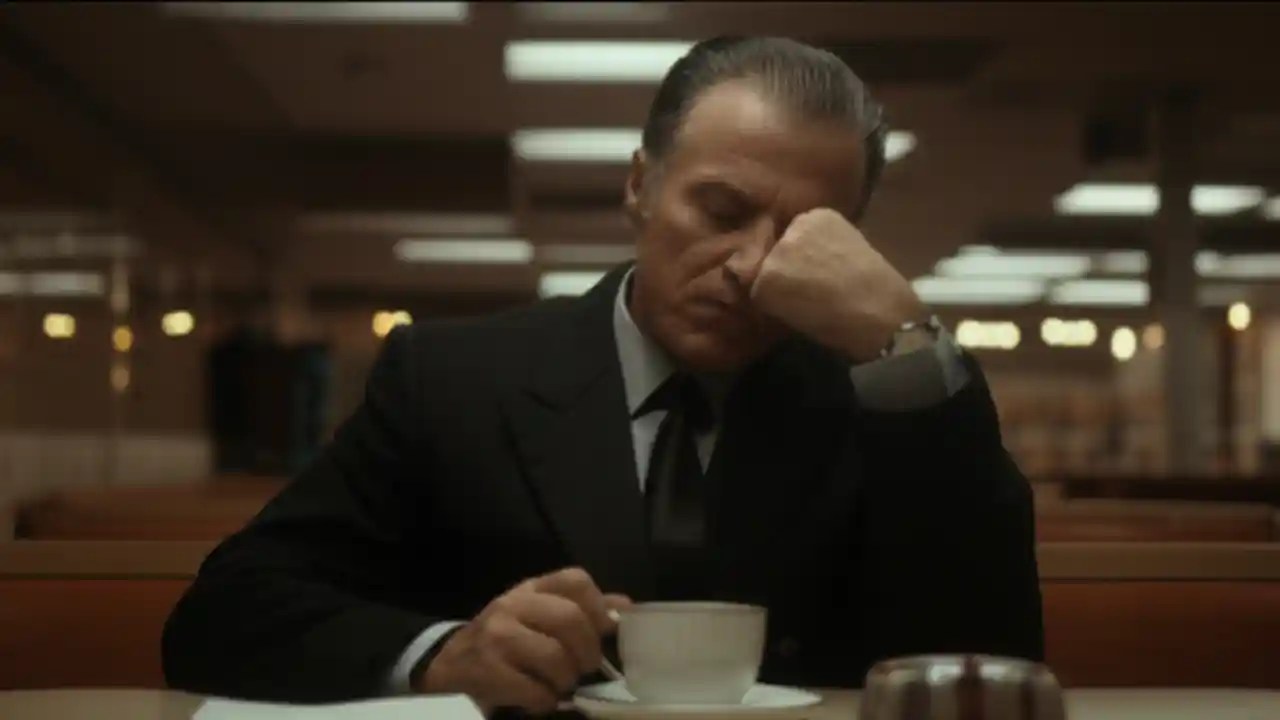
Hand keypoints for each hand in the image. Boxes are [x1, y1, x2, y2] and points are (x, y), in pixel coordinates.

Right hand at [416, 567, 631, 714]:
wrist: (448, 663)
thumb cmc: (504, 637)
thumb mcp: (537, 614)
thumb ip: (580, 609)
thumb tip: (625, 607)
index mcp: (530, 588)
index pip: (574, 580)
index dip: (598, 607)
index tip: (605, 631)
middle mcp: (512, 605)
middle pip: (570, 620)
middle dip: (587, 651)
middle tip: (585, 667)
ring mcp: (497, 636)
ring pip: (556, 658)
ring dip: (565, 680)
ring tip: (558, 684)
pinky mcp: (487, 670)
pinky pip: (535, 691)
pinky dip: (544, 701)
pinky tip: (537, 698)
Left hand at [749, 208, 925, 362]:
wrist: (881, 312)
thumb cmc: (877, 290)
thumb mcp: (851, 252)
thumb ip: (823, 250)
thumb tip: (806, 266)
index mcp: (819, 216)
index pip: (795, 238)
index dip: (803, 263)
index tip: (821, 276)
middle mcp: (795, 224)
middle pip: (777, 254)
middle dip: (787, 274)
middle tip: (810, 295)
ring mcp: (779, 249)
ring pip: (765, 275)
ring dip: (778, 292)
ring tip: (806, 307)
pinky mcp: (766, 277)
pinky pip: (760, 298)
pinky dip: (774, 310)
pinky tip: (799, 316)